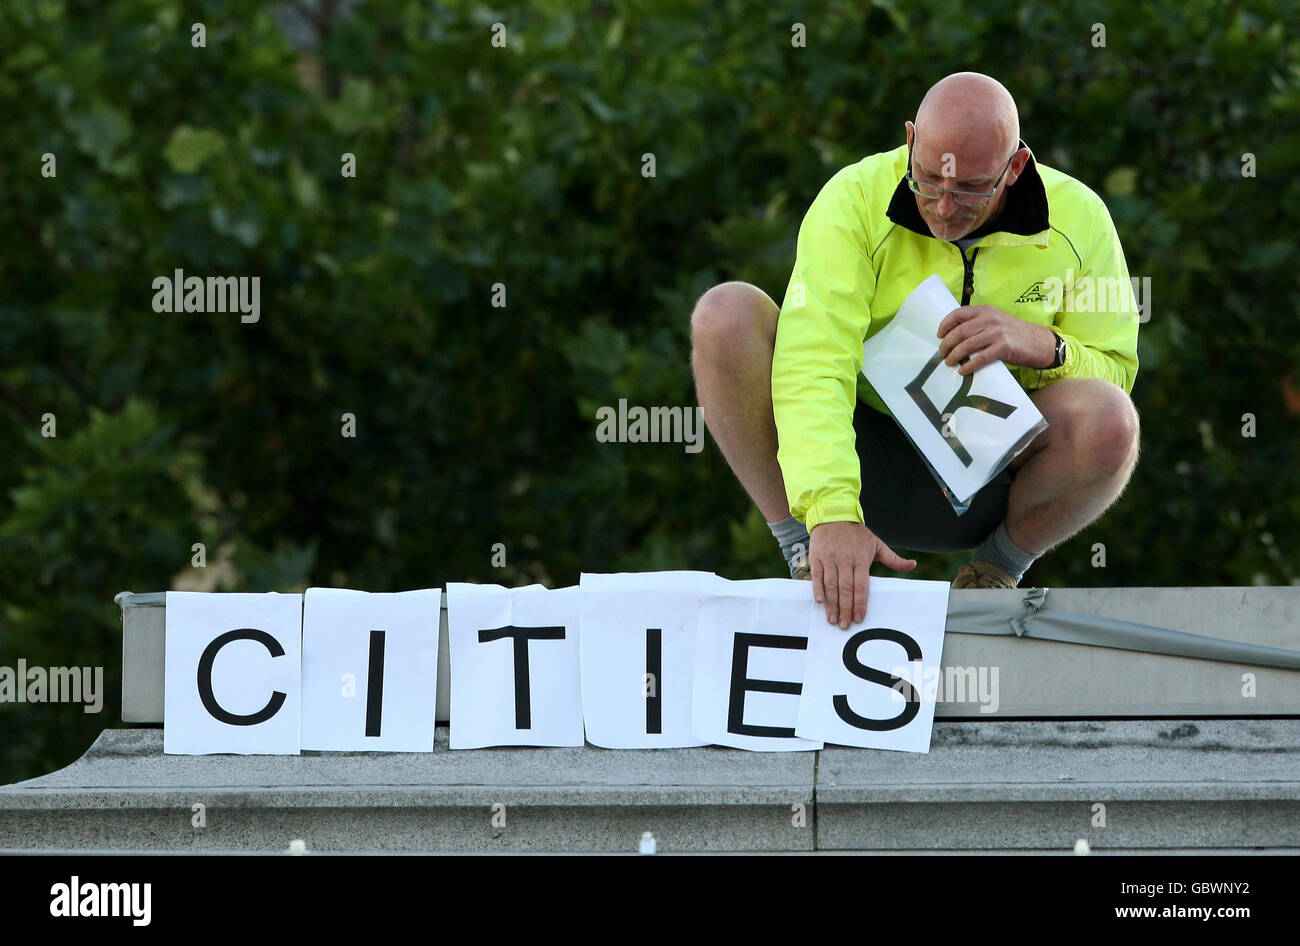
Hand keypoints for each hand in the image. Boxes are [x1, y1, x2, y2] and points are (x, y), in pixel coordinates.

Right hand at [809, 521, 916, 628]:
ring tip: (832, 619)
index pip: (861, 586)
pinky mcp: (817, 557)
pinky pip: (817, 576)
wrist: (834, 515)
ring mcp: (830, 559)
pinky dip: (817, 589)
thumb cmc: (857, 534)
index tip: (859, 618)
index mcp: (861, 559)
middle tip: (844, 625)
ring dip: (831, 604)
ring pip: (831, 586)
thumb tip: (913, 565)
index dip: (860, 604)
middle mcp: (845, 560)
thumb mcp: (877, 544)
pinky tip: (819, 602)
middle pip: (845, 589)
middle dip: (845, 609)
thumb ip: (893, 559)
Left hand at [937, 305, 1054, 374]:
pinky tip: (963, 371)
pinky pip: (980, 358)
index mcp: (986, 310)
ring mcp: (997, 333)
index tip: (939, 335)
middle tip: (942, 353)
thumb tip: (954, 335)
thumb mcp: (996, 321)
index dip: (945, 324)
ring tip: (949, 362)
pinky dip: (969, 366)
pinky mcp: (1003, 347)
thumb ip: (978, 323)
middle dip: (947, 344)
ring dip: (954, 356)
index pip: (958, 313)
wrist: (1037, 342)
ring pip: (967, 345)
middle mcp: (990, 319)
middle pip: (959, 332)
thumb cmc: (1012, 333)